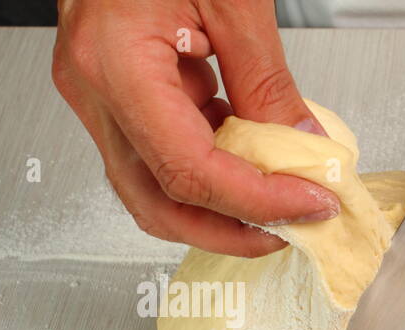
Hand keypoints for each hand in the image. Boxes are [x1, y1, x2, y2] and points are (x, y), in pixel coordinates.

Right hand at [52, 0, 339, 257]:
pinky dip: (208, 167)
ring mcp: (96, 90)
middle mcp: (93, 86)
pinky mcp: (113, 88)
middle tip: (293, 229)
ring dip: (219, 207)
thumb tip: (305, 148)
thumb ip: (270, 84)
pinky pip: (157, 149)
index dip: (258, 203)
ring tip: (280, 201)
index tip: (310, 205)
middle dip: (231, 231)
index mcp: (116, 63)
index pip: (191, 172)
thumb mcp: (235, 1)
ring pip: (151, 186)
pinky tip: (250, 157)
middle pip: (158, 200)